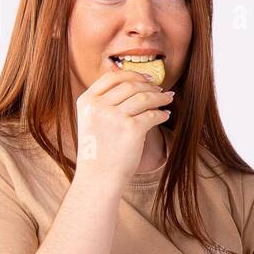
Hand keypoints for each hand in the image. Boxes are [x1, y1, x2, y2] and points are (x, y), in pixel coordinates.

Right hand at [74, 68, 172, 182]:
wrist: (98, 178)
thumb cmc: (98, 152)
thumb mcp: (91, 121)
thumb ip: (104, 103)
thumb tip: (133, 84)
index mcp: (86, 102)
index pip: (111, 77)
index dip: (132, 74)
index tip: (146, 78)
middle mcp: (98, 106)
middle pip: (130, 84)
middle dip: (149, 86)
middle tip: (160, 90)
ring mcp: (114, 117)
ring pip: (144, 97)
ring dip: (159, 97)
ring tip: (167, 99)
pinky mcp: (131, 129)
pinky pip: (152, 114)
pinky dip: (162, 113)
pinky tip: (165, 115)